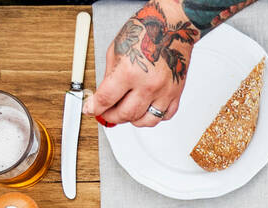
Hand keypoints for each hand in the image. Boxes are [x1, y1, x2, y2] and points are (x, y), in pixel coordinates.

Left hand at [87, 0, 195, 126]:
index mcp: (129, 71)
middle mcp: (147, 84)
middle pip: (125, 114)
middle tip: (106, 113)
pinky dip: (152, 117)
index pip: (106, 99)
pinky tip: (145, 110)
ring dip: (131, 120)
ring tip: (126, 113)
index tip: (91, 110)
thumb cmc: (145, 31)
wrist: (171, 26)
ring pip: (145, 121)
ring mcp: (164, 91)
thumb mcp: (116, 49)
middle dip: (111, 116)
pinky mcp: (176, 93)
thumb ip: (109, 76)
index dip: (95, 108)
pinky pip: (164, 116)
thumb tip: (105, 95)